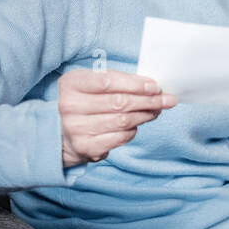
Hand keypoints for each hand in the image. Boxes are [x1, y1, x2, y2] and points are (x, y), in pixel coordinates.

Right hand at [58, 69, 176, 166]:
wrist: (62, 131)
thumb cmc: (86, 101)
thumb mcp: (93, 84)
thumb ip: (119, 81)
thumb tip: (153, 87)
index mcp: (71, 84)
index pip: (108, 81)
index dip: (135, 84)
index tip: (155, 87)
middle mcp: (70, 106)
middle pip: (119, 102)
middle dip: (148, 101)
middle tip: (167, 100)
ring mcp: (76, 128)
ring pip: (123, 121)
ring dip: (145, 115)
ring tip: (156, 110)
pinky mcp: (86, 147)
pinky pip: (120, 137)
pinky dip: (134, 130)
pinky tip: (138, 124)